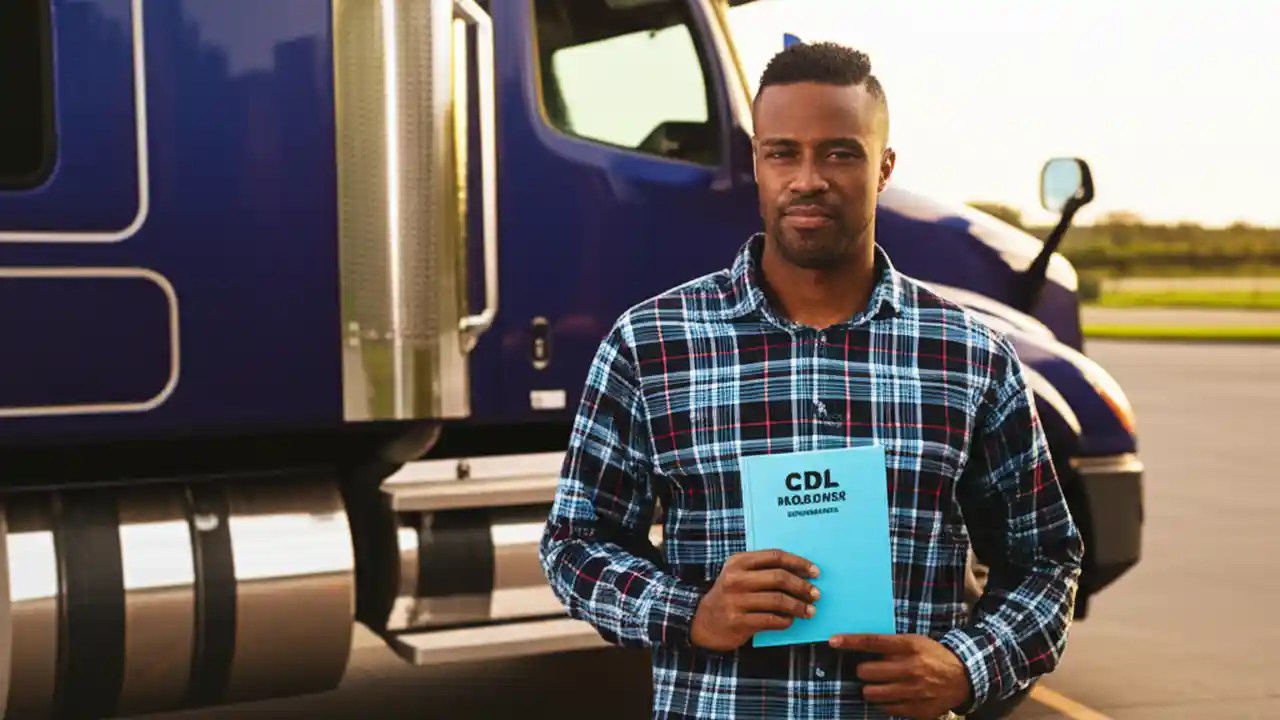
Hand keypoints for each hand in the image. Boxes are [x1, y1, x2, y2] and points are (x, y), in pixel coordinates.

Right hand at [689, 549, 820, 651]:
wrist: (702, 622)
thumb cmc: (729, 597)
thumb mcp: (738, 576)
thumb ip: (762, 570)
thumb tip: (802, 573)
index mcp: (738, 562)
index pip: (775, 556)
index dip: (798, 563)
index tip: (815, 572)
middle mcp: (736, 579)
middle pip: (779, 577)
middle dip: (802, 586)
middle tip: (816, 594)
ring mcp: (736, 600)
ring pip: (777, 600)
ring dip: (798, 606)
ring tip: (810, 611)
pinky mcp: (738, 621)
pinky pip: (770, 620)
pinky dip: (785, 621)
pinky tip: (791, 621)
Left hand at [829, 633, 970, 719]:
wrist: (963, 677)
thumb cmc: (932, 656)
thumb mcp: (914, 642)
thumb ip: (890, 646)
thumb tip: (858, 646)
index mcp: (910, 646)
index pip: (874, 642)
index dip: (851, 642)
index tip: (833, 641)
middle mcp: (911, 668)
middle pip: (867, 671)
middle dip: (863, 671)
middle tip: (869, 671)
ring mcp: (914, 691)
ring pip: (872, 693)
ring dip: (870, 689)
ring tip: (879, 685)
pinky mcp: (917, 709)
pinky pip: (886, 708)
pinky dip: (884, 702)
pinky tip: (892, 696)